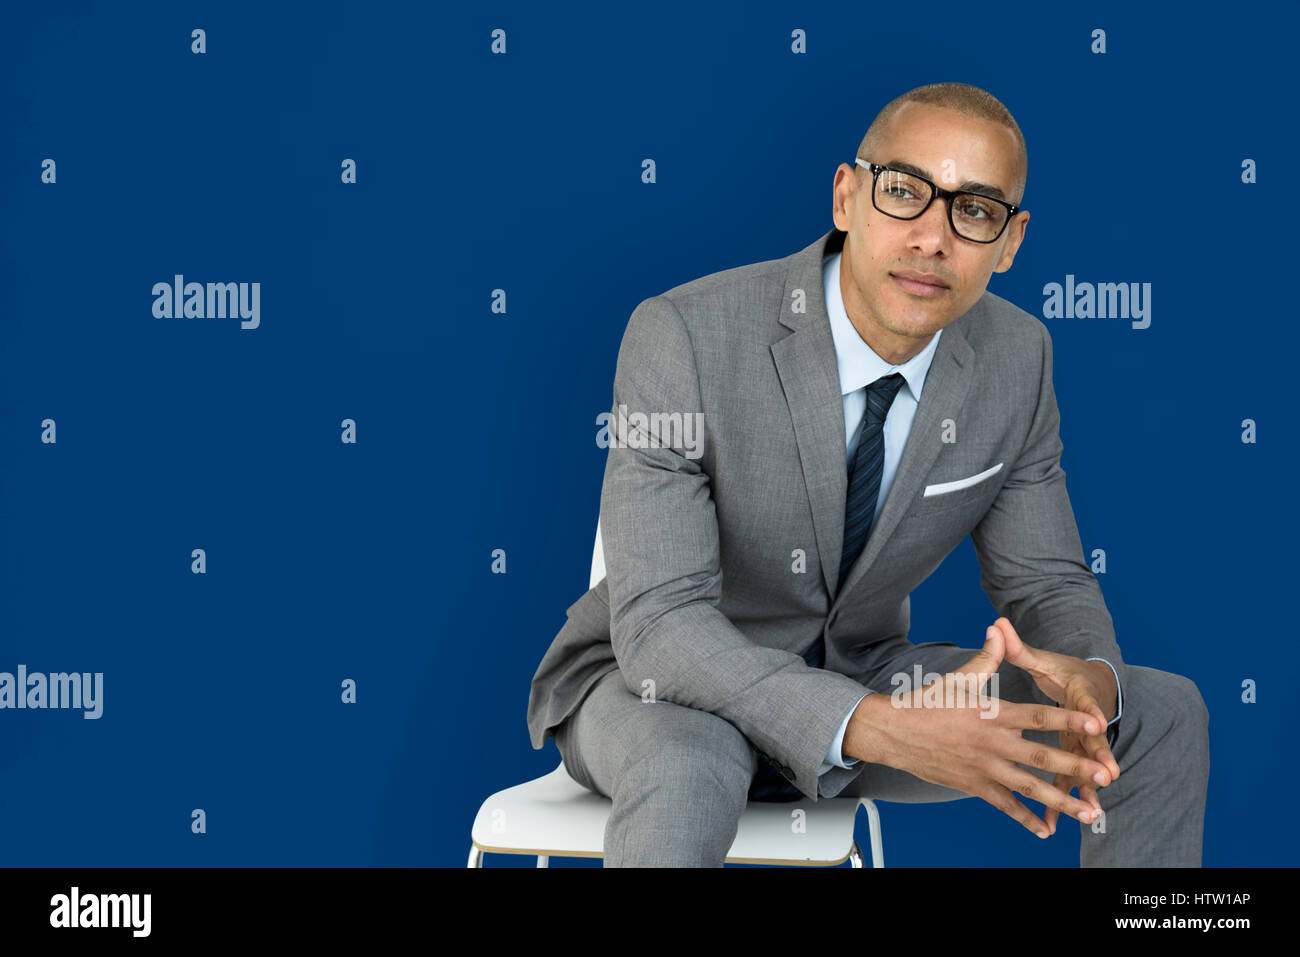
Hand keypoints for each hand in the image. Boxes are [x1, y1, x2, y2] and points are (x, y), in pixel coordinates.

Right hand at [845, 626, 1112, 838]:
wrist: (894, 733)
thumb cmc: (928, 702)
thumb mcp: (959, 678)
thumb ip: (987, 658)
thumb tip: (999, 629)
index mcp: (992, 714)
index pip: (1038, 717)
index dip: (1068, 720)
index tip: (1097, 724)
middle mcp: (992, 743)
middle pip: (1042, 758)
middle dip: (1077, 768)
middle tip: (1107, 776)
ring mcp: (984, 768)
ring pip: (1030, 788)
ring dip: (1062, 801)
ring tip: (1090, 813)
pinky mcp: (974, 786)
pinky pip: (1006, 806)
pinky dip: (1026, 819)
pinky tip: (1047, 830)